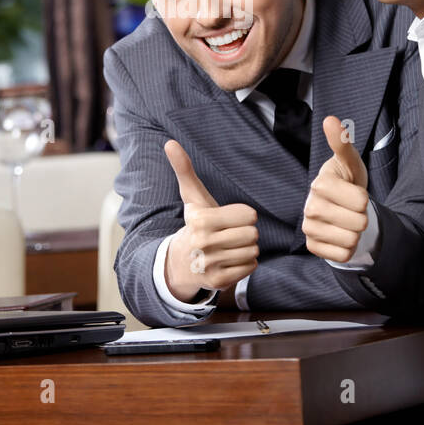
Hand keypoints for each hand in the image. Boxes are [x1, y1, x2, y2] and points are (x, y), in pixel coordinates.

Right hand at [162, 140, 258, 299]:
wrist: (181, 262)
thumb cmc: (195, 224)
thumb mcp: (192, 198)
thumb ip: (184, 169)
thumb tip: (170, 142)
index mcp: (200, 220)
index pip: (249, 215)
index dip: (243, 215)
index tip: (228, 219)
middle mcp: (203, 243)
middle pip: (253, 234)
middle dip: (246, 233)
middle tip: (229, 235)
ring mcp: (210, 265)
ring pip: (253, 251)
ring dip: (246, 249)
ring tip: (229, 247)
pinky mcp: (218, 282)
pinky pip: (251, 267)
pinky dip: (246, 264)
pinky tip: (230, 260)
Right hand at [302, 115, 370, 263]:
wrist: (338, 208)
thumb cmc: (347, 182)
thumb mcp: (350, 163)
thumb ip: (342, 143)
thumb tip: (330, 120)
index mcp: (320, 184)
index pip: (361, 201)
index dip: (364, 198)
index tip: (354, 193)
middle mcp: (310, 207)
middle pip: (358, 222)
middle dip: (362, 217)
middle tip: (351, 209)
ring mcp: (309, 228)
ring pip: (351, 240)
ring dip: (355, 233)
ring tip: (346, 221)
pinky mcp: (311, 246)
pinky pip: (343, 254)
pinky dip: (347, 248)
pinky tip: (340, 235)